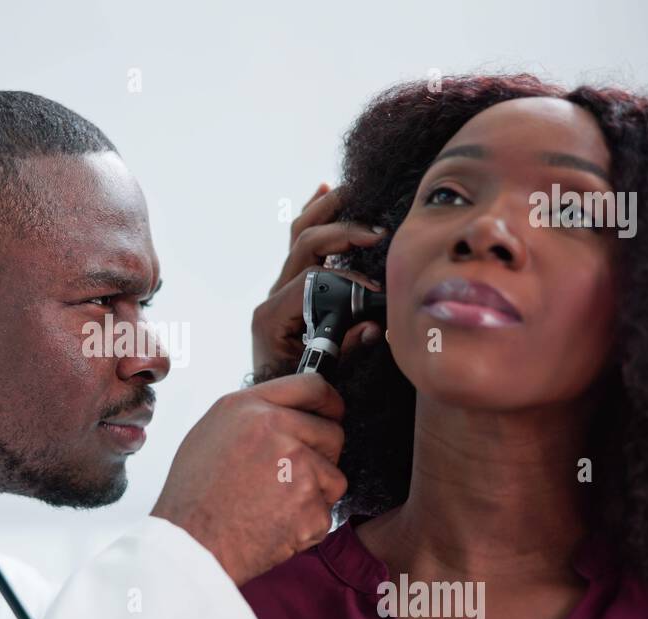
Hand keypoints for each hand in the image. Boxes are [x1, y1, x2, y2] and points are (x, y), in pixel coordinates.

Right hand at [151, 373, 346, 585]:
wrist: (191, 546)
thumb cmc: (193, 496)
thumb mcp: (210, 433)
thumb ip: (253, 416)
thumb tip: (288, 412)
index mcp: (249, 407)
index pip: (312, 386)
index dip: (329, 402)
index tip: (333, 412)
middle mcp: (277, 429)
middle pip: (332, 434)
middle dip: (320, 456)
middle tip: (288, 478)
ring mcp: (298, 467)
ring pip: (334, 476)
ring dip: (314, 493)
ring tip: (273, 505)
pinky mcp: (311, 505)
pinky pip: (326, 512)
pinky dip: (306, 523)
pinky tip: (275, 525)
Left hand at [251, 183, 386, 376]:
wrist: (271, 399)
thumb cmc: (294, 388)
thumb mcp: (319, 376)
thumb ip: (346, 351)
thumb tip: (375, 326)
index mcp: (272, 317)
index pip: (311, 281)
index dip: (345, 281)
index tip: (375, 288)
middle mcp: (273, 295)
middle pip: (303, 245)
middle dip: (341, 233)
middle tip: (376, 232)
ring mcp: (280, 287)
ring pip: (299, 235)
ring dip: (326, 211)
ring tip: (351, 193)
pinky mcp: (290, 285)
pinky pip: (300, 242)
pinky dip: (313, 214)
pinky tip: (324, 190)